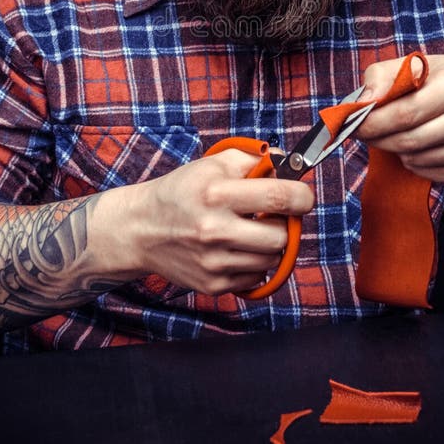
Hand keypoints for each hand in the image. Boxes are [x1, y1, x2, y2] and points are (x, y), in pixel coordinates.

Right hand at [104, 146, 314, 294]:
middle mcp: (215, 230)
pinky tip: (238, 248)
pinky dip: (255, 262)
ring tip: (252, 229)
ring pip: (272, 259)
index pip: (279, 197)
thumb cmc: (181, 192)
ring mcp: (214, 262)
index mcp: (217, 193)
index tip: (302, 196)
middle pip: (281, 235)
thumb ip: (254, 159)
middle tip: (272, 215)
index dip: (302, 196)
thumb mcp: (212, 164)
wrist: (140, 229)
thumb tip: (288, 163)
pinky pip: (256, 276)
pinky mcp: (213, 285)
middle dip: (284, 224)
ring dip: (270, 244)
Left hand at [355, 54, 443, 185]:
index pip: (403, 112)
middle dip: (376, 137)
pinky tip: (418, 145)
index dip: (372, 121)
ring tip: (396, 132)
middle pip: (406, 139)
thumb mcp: (425, 64)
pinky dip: (412, 161)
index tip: (353, 121)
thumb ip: (387, 74)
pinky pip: (425, 172)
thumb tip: (362, 100)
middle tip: (363, 130)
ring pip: (412, 159)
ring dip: (394, 148)